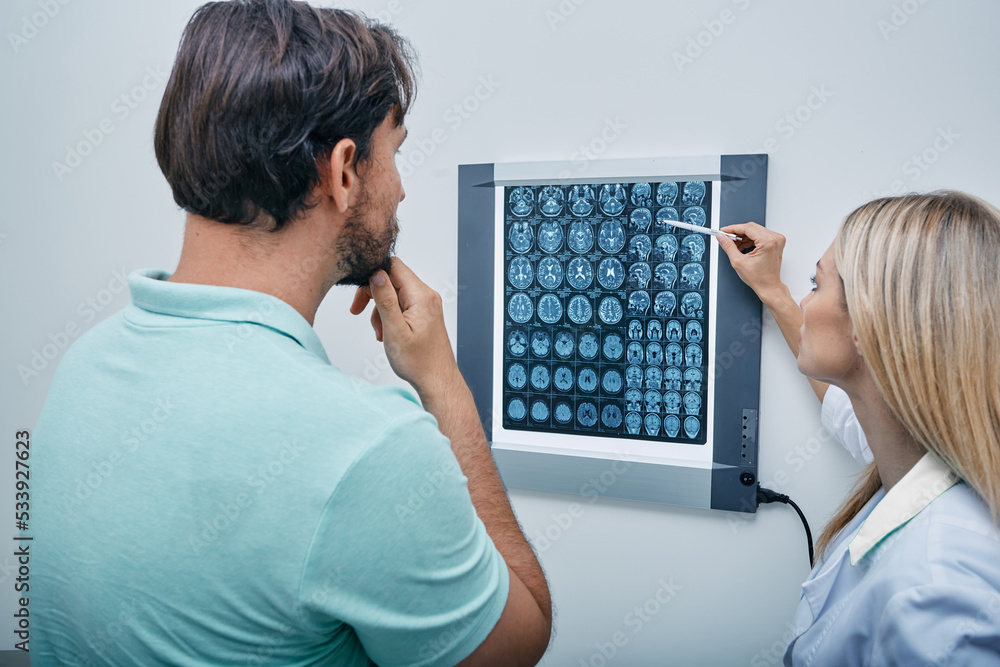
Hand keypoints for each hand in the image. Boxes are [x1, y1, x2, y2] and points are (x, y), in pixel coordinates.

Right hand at [349, 258, 460, 397]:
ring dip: (380, 309)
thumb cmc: (419, 361)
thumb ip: (385, 299)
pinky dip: (389, 315)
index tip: (361, 296)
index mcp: (421, 296)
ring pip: (394, 293)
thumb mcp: (395, 330)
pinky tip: (387, 333)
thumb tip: (376, 273)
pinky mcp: (423, 313)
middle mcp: (426, 295)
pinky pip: (401, 304)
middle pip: (392, 279)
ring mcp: (426, 304)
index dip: (372, 275)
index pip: (393, 266)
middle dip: (373, 295)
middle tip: (359, 312)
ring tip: (381, 332)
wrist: (436, 379)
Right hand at [716, 222, 788, 303]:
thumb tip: (722, 237)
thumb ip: (728, 246)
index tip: (724, 231)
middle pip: (751, 228)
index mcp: (768, 242)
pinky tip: (743, 246)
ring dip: (743, 236)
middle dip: (737, 232)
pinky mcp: (775, 242)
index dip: (733, 229)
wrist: (769, 286)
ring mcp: (776, 240)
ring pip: (755, 231)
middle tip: (726, 237)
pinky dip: (750, 239)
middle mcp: (775, 239)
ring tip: (735, 245)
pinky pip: (760, 235)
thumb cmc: (759, 278)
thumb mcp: (738, 262)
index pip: (747, 228)